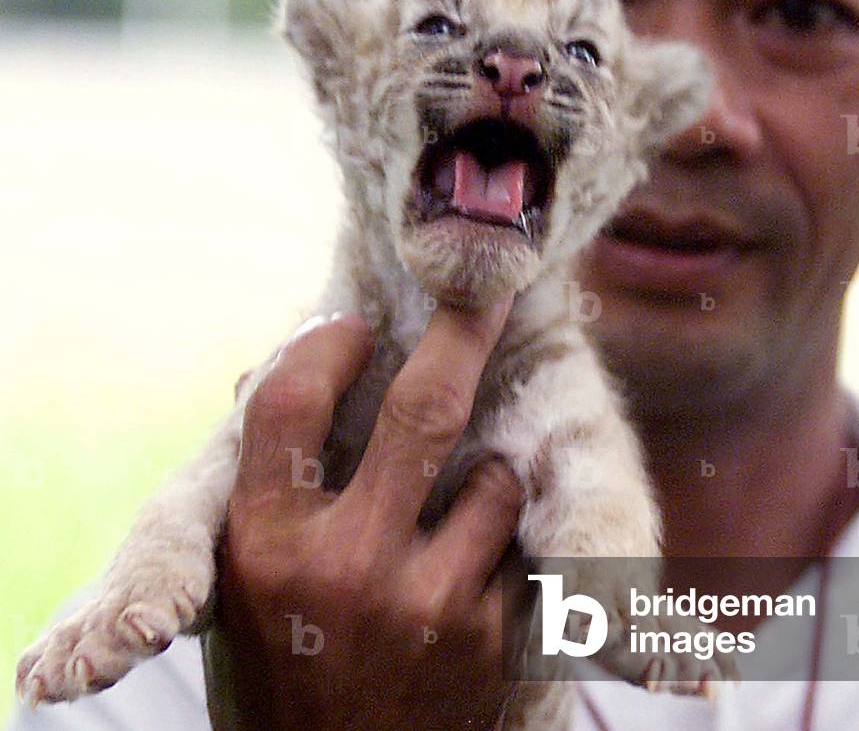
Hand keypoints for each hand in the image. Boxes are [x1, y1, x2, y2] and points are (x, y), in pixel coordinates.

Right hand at [203, 299, 529, 730]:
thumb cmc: (281, 670)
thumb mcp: (243, 583)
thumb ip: (262, 480)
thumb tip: (274, 364)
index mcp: (265, 544)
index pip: (291, 400)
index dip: (323, 344)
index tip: (351, 325)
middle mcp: (345, 566)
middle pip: (425, 408)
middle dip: (463, 329)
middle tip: (483, 287)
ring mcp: (427, 603)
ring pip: (492, 477)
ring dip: (480, 477)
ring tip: (445, 524)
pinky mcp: (491, 639)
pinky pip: (516, 545)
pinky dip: (497, 546)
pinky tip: (465, 587)